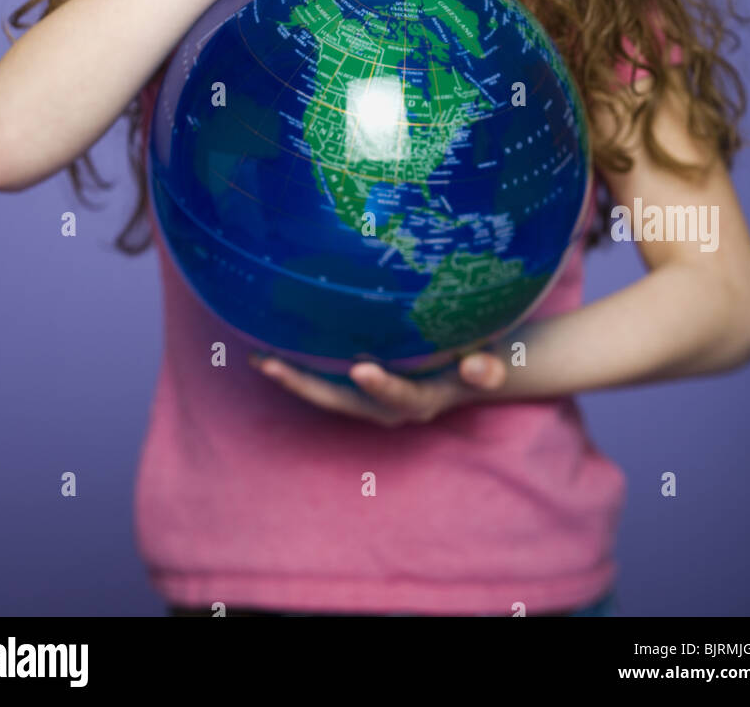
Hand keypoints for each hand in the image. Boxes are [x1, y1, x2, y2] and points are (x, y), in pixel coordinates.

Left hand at [248, 347, 509, 425]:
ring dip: (293, 377)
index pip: (400, 396)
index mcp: (422, 400)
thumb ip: (486, 369)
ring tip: (257, 358)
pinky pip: (326, 378)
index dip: (382, 386)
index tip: (362, 369)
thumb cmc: (482, 357)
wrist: (474, 368)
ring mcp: (370, 398)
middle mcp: (389, 406)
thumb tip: (478, 367)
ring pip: (327, 392)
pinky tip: (273, 343)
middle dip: (305, 384)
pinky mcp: (360, 384)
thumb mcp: (492, 362)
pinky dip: (301, 366)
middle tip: (269, 365)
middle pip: (342, 401)